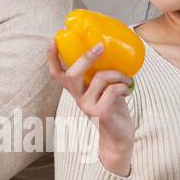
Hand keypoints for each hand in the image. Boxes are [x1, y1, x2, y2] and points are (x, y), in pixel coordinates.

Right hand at [48, 42, 133, 176]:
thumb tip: (112, 52)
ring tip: (126, 79)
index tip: (52, 40)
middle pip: (71, 74)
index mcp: (77, 91)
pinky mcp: (100, 113)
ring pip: (100, 78)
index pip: (58, 74)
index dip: (52, 58)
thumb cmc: (113, 111)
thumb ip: (101, 76)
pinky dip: (123, 86)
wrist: (119, 139)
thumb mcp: (103, 91)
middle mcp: (78, 98)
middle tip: (100, 46)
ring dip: (118, 74)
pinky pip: (112, 90)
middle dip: (86, 57)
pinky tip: (127, 91)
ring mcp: (88, 106)